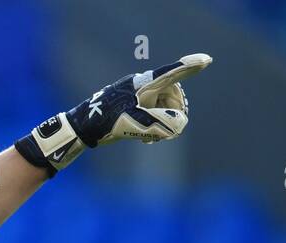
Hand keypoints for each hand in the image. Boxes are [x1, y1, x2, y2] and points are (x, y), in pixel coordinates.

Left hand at [16, 53, 212, 174]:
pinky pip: (153, 114)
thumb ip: (159, 124)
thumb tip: (179, 125)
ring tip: (152, 139)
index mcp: (142, 84)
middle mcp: (142, 87)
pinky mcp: (133, 108)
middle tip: (167, 133)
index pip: (170, 74)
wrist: (81, 129)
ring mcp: (137, 97)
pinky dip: (155, 126)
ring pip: (163, 107)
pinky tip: (148, 139)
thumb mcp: (133, 124)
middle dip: (173, 114)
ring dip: (163, 123)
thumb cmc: (104, 122)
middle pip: (172, 96)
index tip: (205, 60)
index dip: (189, 67)